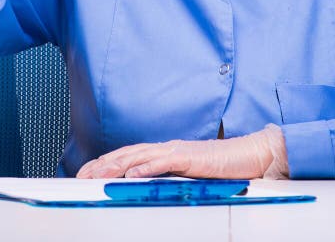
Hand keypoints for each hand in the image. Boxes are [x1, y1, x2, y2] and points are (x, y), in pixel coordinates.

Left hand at [76, 124, 288, 179]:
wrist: (253, 154)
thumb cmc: (225, 167)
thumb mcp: (191, 176)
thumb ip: (170, 178)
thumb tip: (145, 185)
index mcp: (167, 153)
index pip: (130, 156)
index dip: (106, 162)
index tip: (86, 173)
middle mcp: (169, 149)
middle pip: (128, 153)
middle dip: (102, 164)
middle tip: (81, 175)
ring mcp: (179, 151)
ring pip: (141, 155)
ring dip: (117, 164)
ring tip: (98, 173)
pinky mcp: (192, 157)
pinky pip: (166, 161)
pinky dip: (147, 166)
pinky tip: (133, 172)